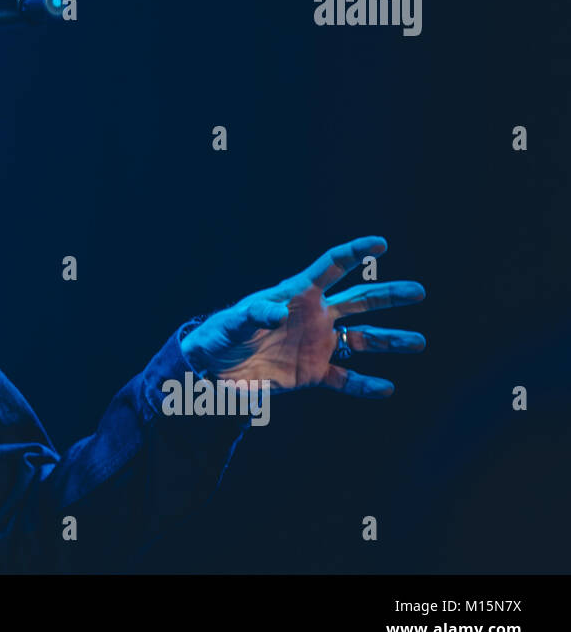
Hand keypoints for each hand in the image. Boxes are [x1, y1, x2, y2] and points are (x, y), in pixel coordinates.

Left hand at [179, 236, 425, 397]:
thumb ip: (255, 313)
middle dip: (388, 296)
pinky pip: (345, 379)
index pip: (331, 267)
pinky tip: (386, 388)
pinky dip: (365, 385)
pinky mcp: (312, 373)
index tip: (380, 243)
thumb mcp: (235, 320)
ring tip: (418, 341)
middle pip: (359, 300)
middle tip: (418, 292)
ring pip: (361, 339)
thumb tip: (276, 313)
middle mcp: (315, 316)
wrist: (214, 367)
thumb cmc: (222, 333)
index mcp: (298, 294)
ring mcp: (317, 344)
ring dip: (389, 340)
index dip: (355, 253)